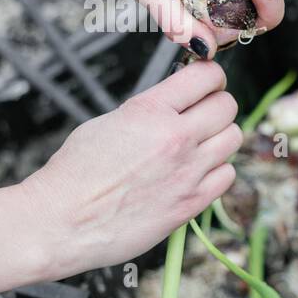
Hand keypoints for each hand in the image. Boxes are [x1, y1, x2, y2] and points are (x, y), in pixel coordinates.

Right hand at [24, 62, 241, 278]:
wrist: (63, 221)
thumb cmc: (76, 175)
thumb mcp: (108, 122)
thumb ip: (149, 111)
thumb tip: (177, 104)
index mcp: (150, 112)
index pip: (205, 76)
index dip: (211, 76)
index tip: (208, 81)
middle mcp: (175, 138)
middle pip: (227, 106)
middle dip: (217, 105)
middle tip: (204, 113)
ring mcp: (188, 171)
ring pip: (234, 138)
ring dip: (220, 137)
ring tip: (200, 145)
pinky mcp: (192, 202)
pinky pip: (228, 174)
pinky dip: (218, 171)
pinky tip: (197, 172)